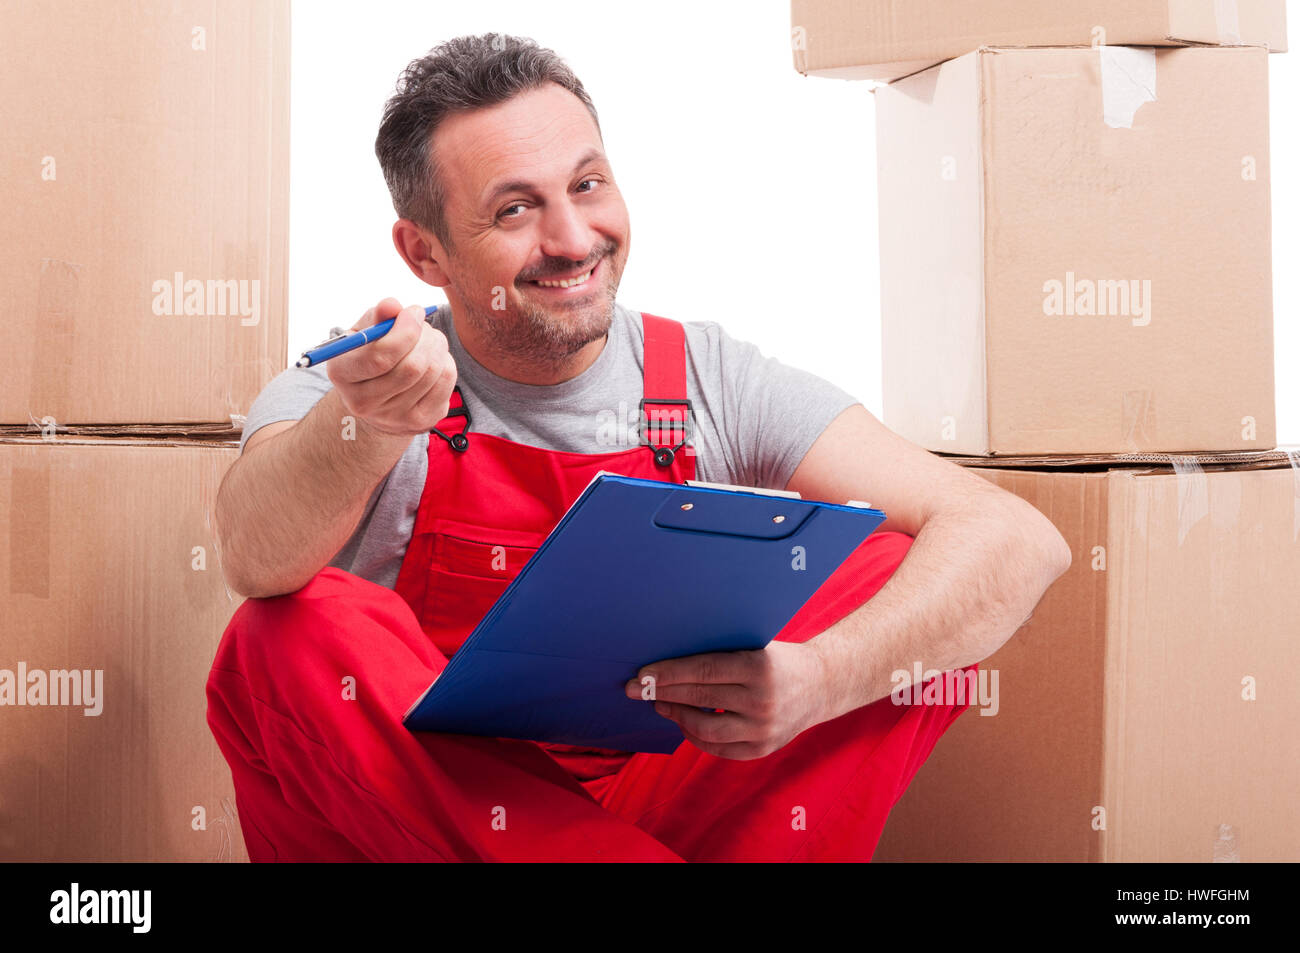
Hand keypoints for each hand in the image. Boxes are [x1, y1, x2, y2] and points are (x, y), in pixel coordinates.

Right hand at [327, 297, 457, 436]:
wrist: (377, 399)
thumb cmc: (369, 355)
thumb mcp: (364, 333)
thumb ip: (377, 317)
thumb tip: (392, 305)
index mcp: (342, 374)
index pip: (380, 357)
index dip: (405, 331)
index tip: (414, 311)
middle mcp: (364, 403)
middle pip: (412, 367)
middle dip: (425, 337)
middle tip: (424, 324)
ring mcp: (395, 417)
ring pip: (432, 372)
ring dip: (436, 345)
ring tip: (428, 339)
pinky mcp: (423, 420)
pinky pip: (446, 381)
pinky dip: (445, 361)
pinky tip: (434, 357)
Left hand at [624, 640, 831, 759]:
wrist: (822, 685)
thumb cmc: (778, 658)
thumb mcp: (755, 646)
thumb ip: (720, 652)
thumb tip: (667, 657)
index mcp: (759, 668)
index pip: (703, 671)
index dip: (668, 673)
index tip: (642, 673)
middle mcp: (762, 701)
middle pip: (698, 698)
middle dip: (661, 693)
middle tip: (635, 690)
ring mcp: (763, 729)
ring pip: (704, 730)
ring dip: (676, 715)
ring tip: (660, 703)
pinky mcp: (762, 749)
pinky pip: (718, 748)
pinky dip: (696, 736)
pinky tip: (683, 721)